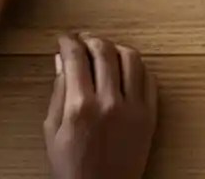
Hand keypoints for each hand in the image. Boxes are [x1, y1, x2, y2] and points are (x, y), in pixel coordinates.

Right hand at [45, 34, 157, 178]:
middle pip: (104, 50)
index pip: (76, 57)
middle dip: (90, 39)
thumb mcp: (53, 131)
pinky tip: (125, 67)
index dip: (68, 42)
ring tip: (104, 51)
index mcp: (81, 107)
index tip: (64, 39)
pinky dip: (136, 66)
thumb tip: (61, 62)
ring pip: (131, 58)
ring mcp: (134, 108)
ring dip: (116, 48)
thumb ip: (58, 93)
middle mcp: (110, 103)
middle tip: (82, 40)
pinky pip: (149, 78)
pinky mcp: (150, 115)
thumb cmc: (73, 168)